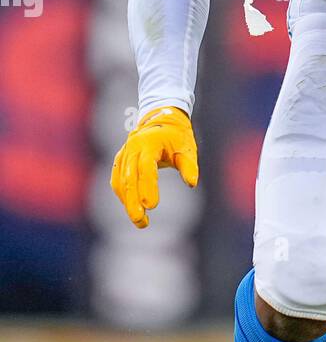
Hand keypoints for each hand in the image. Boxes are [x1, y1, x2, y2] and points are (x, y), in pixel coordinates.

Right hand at [110, 106, 198, 228]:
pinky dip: (123, 195)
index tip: (152, 206)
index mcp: (149, 142)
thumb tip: (192, 183)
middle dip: (133, 201)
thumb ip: (189, 166)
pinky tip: (131, 208)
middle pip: (129, 178)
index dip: (148, 187)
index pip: (146, 167)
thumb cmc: (178, 136)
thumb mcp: (187, 148)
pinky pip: (117, 180)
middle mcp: (132, 148)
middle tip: (141, 222)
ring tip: (140, 222)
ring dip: (127, 202)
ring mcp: (124, 154)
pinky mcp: (120, 160)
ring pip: (121, 181)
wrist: (161, 118)